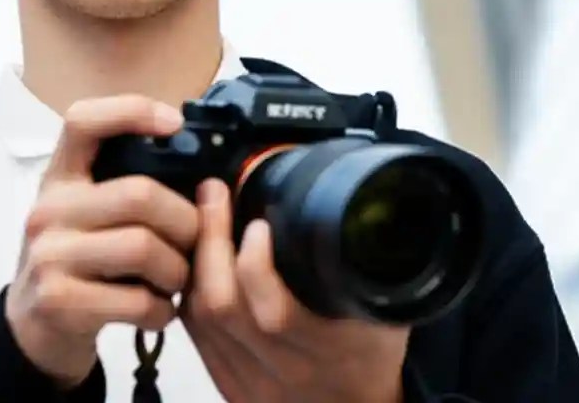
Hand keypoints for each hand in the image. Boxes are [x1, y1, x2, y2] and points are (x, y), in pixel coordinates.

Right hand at [4, 95, 200, 388]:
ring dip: (178, 270)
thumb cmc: (76, 261)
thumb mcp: (86, 212)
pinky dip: (163, 309)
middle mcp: (48, 209)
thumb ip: (125, 186)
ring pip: (144, 248)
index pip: (84, 121)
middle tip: (194, 241)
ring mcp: (49, 255)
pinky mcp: (59, 301)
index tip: (174, 123)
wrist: (30, 326)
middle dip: (186, 222)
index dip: (132, 111)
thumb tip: (200, 173)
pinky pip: (137, 301)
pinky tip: (159, 310)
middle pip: (139, 194)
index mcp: (59, 177)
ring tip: (177, 279)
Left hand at [181, 179, 409, 402]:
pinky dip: (190, 290)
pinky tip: (196, 258)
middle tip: (214, 195)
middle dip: (212, 241)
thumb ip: (376, 264)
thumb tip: (368, 205)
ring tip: (201, 215)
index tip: (258, 222)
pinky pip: (194, 333)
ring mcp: (250, 381)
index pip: (276, 314)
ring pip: (201, 317)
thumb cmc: (370, 355)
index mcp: (328, 350)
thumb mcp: (388, 310)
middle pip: (224, 307)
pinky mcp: (228, 383)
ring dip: (195, 260)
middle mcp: (285, 367)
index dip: (257, 266)